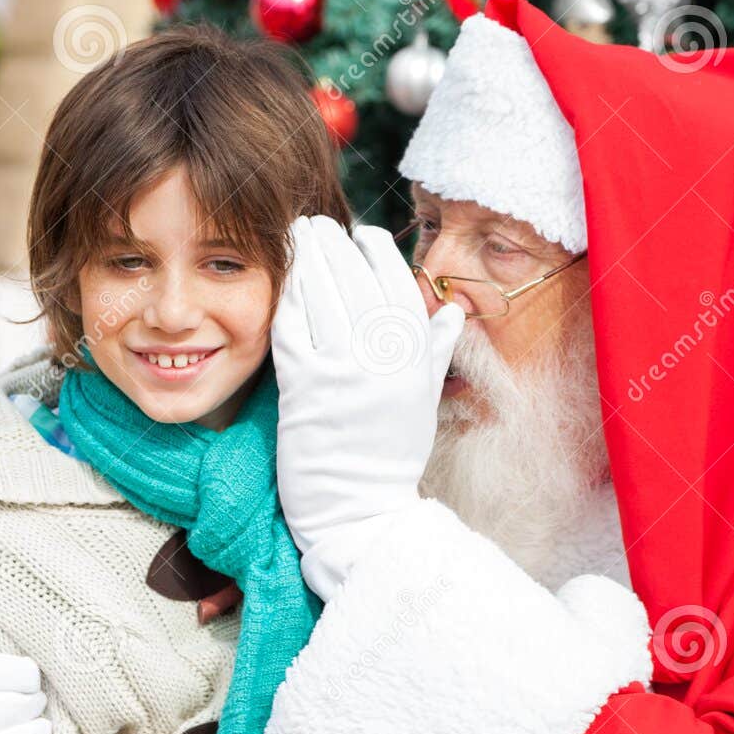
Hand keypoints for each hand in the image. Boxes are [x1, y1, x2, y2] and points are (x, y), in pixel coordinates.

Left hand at [272, 216, 463, 599]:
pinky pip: (293, 328)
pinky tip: (282, 281)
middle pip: (356, 282)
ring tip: (299, 235)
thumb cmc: (389, 456)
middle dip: (335, 245)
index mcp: (416, 358)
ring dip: (309, 259)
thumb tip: (451, 313)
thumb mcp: (422, 402)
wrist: (358, 510)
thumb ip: (432, 353)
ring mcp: (343, 372)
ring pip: (324, 297)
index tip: (361, 234)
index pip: (397, 286)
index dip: (376, 253)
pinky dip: (288, 298)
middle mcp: (383, 360)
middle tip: (318, 223)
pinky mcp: (305, 388)